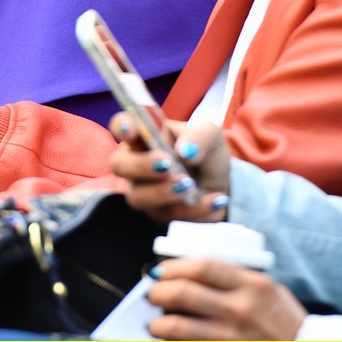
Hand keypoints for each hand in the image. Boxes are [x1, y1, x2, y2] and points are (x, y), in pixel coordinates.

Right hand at [109, 117, 229, 223]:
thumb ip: (199, 136)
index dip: (122, 126)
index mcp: (146, 135)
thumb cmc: (206, 153)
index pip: (122, 126)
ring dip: (164, 192)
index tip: (132, 130)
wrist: (221, 184)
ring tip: (190, 185)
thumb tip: (185, 151)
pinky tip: (215, 199)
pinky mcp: (158, 214)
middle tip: (167, 165)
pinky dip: (194, 208)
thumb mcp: (211, 136)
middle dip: (141, 165)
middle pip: (120, 165)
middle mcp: (137, 162)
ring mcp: (144, 191)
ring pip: (138, 197)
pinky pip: (168, 216)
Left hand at [147, 258, 306, 339]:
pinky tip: (171, 341)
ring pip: (180, 328)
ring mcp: (234, 337)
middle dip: (158, 292)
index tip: (160, 269)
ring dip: (159, 324)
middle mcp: (241, 310)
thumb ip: (234, 275)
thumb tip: (190, 267)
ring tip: (155, 323)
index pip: (202, 267)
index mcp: (251, 285)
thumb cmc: (282, 318)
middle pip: (184, 294)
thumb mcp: (266, 287)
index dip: (173, 266)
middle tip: (153, 293)